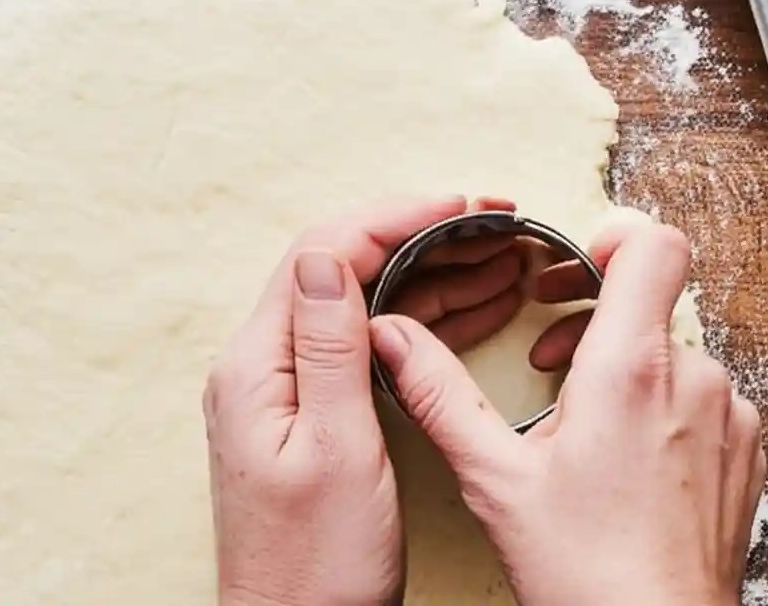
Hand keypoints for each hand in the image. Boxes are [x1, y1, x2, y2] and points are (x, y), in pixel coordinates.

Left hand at [203, 195, 524, 605]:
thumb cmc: (316, 563)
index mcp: (259, 366)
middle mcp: (268, 366)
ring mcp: (294, 388)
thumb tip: (329, 255)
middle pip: (349, 268)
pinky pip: (378, 344)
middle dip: (428, 237)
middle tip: (498, 225)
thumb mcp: (334, 450)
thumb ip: (330, 349)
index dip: (399, 216)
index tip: (465, 204)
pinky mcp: (321, 412)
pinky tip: (483, 311)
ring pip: (371, 303)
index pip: (326, 253)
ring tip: (507, 262)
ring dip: (439, 276)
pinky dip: (430, 322)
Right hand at [369, 222, 765, 605]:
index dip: (613, 236)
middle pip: (650, 301)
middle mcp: (693, 378)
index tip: (575, 264)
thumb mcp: (495, 479)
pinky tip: (628, 455)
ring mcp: (729, 413)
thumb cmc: (584, 572)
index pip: (653, 244)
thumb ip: (441, 394)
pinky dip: (664, 406)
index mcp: (629, 369)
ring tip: (583, 421)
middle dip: (593, 317)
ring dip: (626, 369)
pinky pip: (704, 395)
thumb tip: (395, 337)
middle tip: (550, 353)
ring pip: (673, 353)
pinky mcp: (746, 447)